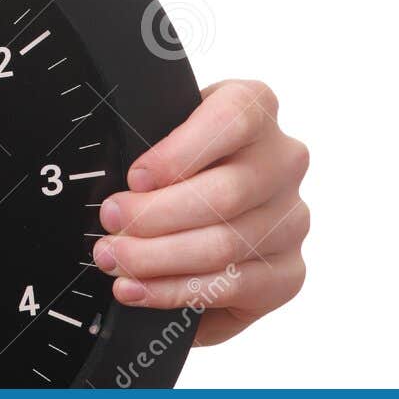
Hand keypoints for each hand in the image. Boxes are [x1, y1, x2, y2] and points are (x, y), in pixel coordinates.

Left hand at [90, 78, 310, 345]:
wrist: (201, 208)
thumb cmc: (174, 161)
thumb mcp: (160, 132)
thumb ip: (148, 140)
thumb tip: (106, 172)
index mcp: (255, 108)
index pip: (232, 119)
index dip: (180, 152)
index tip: (135, 177)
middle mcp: (283, 161)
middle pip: (224, 194)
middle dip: (154, 214)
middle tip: (110, 221)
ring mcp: (291, 219)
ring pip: (224, 244)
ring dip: (156, 257)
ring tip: (112, 258)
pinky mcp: (287, 272)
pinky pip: (231, 286)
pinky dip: (174, 291)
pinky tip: (137, 288)